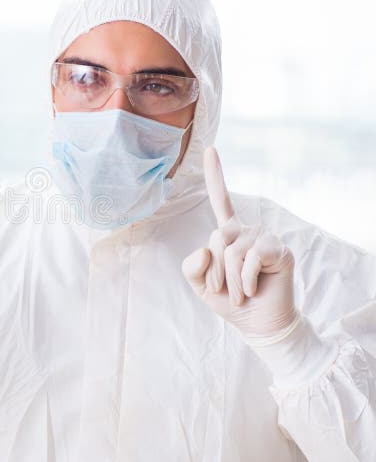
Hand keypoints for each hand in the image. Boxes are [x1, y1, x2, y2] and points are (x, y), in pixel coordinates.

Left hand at [182, 147, 297, 337]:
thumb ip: (192, 267)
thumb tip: (206, 249)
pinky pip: (249, 259)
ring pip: (230, 251)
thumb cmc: (231, 302)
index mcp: (228, 233)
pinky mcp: (279, 250)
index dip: (215, 175)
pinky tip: (253, 289)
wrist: (257, 323)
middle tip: (224, 291)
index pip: (220, 201)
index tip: (211, 149)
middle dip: (214, 272)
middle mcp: (247, 230)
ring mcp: (264, 238)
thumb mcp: (200, 285)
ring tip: (241, 293)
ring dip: (229, 281)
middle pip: (216, 237)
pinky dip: (244, 281)